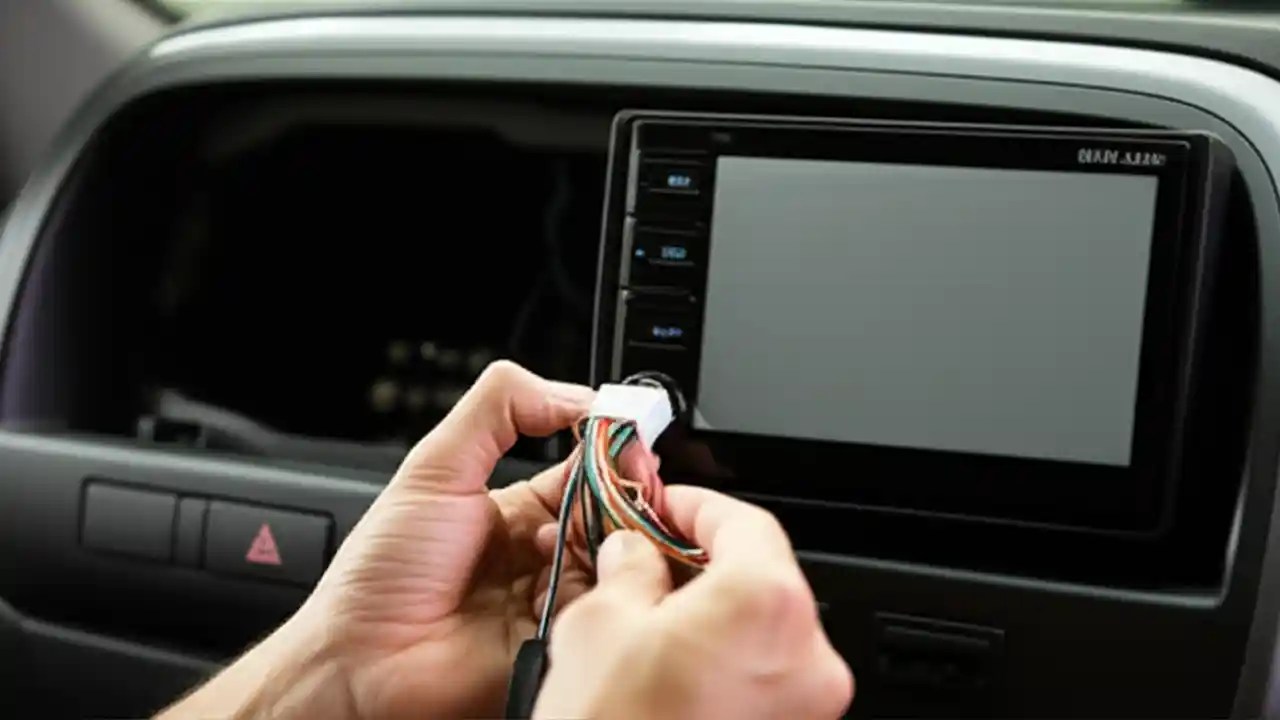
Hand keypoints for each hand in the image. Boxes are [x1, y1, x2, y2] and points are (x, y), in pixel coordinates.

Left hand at [159, 361, 595, 719]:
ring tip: (584, 534)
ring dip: (615, 538)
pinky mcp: (562, 641)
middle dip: (627, 491)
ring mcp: (555, 598)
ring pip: (620, 557)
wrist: (361, 662)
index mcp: (519, 507)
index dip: (612, 447)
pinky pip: (606, 609)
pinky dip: (602, 589)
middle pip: (614, 511)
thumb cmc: (380, 575)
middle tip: (631, 479)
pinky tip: (573, 579)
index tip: (628, 435)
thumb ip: (499, 409)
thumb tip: (575, 393)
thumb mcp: (434, 468)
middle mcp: (544, 551)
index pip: (588, 465)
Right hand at [535, 488, 854, 719]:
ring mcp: (808, 708)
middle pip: (762, 575)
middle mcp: (807, 658)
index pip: (744, 523)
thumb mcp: (598, 626)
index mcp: (766, 607)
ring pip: (764, 629)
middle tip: (651, 553)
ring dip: (714, 610)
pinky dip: (727, 658)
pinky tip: (672, 663)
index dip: (695, 506)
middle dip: (703, 560)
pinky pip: (766, 677)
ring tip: (650, 613)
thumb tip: (635, 550)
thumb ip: (628, 567)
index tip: (664, 504)